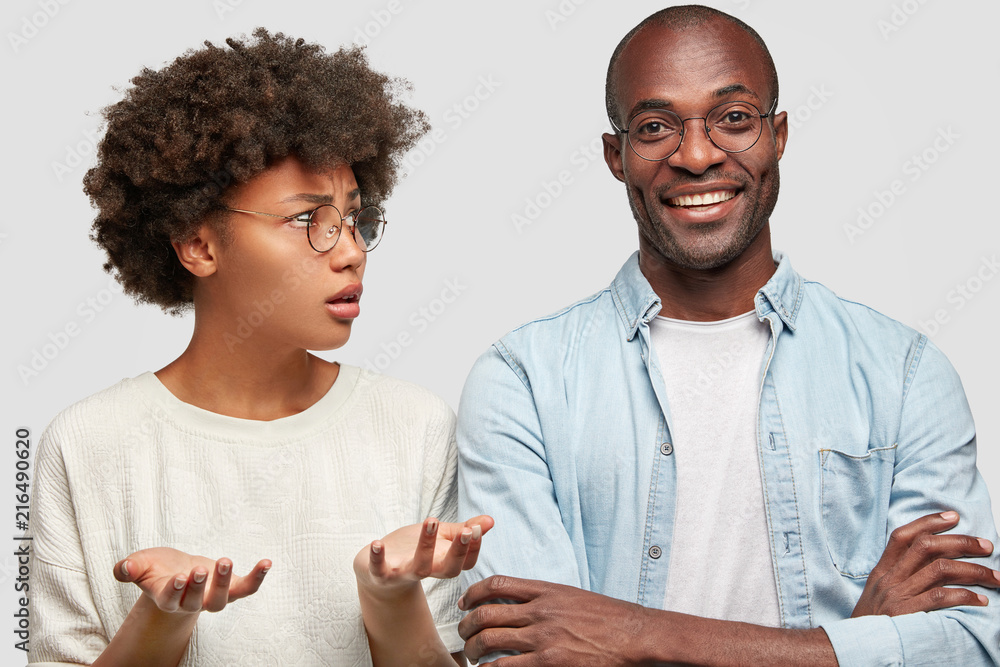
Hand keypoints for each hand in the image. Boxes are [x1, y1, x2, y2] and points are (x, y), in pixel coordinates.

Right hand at [114, 547, 270, 614]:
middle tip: (200, 569)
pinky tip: (267, 562)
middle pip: (196, 602)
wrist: (177, 573)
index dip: (175, 590)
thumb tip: (122, 568)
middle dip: (199, 586)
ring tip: (225, 561)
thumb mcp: (142, 563)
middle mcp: (191, 602)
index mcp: (168, 598)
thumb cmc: (157, 569)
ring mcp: (212, 597)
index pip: (171, 599)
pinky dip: (257, 578)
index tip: (179, 577)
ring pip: (220, 600)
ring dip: (224, 583)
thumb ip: (129, 567)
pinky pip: (246, 588)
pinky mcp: (230, 587)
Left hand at [354, 515, 493, 598]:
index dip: (473, 547)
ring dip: (426, 546)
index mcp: (443, 563)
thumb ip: (463, 530)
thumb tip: (491, 521)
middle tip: (466, 532)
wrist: (376, 571)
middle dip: (458, 552)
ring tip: (432, 520)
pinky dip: (378, 558)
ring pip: (419, 568)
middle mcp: (427, 572)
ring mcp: (404, 574)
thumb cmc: (411, 551)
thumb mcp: (439, 539)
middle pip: (449, 570)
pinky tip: (377, 544)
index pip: (466, 562)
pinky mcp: (381, 574)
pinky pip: (380, 569)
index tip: (476, 528)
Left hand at [457, 575, 646, 664]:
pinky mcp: (548, 663)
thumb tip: (516, 604)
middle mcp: (540, 611)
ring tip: (471, 657)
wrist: (635, 637)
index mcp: (546, 591)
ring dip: (473, 650)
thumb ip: (544, 599)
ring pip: (489, 640)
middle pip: (486, 613)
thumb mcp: (573, 597)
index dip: (473, 593)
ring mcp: (543, 638)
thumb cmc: (608, 619)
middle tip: (463, 635)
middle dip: (466, 625)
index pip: (497, 584)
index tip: (465, 603)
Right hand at [852, 511, 998, 616]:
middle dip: (961, 542)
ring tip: (995, 576)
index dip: (928, 522)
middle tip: (986, 545)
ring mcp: (898, 595)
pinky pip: (940, 597)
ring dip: (973, 570)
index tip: (953, 516)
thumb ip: (898, 577)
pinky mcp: (908, 614)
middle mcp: (889, 579)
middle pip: (926, 547)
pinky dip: (965, 595)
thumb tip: (932, 563)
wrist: (857, 648)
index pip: (903, 536)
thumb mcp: (878, 594)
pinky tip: (981, 600)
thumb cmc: (873, 623)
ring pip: (940, 569)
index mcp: (882, 572)